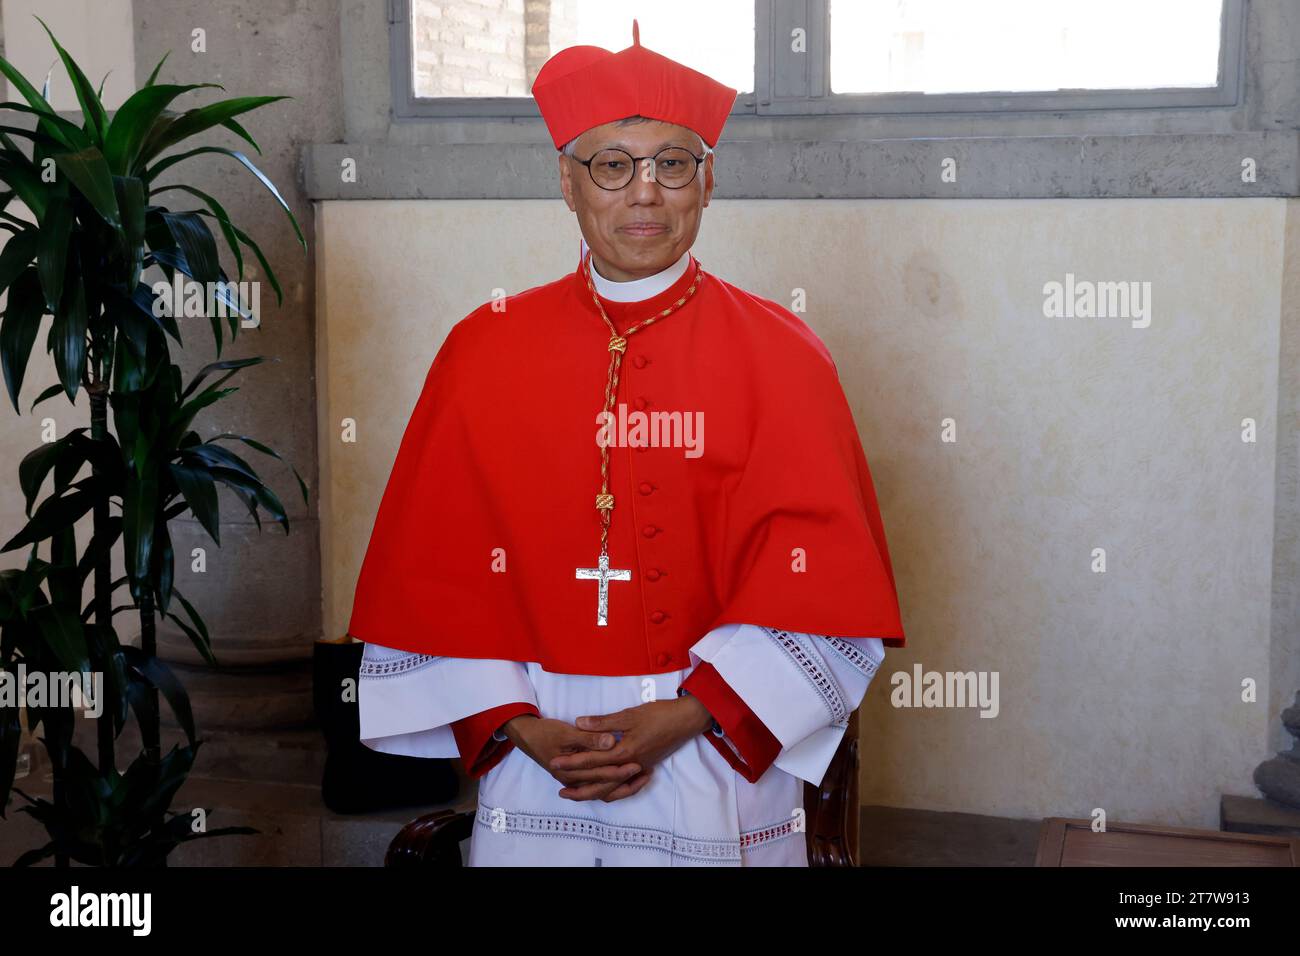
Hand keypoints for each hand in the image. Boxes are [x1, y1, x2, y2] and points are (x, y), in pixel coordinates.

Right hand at [501, 714, 643, 799]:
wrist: (527, 735)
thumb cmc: (545, 732)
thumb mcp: (567, 732)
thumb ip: (590, 738)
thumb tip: (611, 741)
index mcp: (572, 772)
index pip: (602, 775)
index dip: (621, 770)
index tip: (638, 764)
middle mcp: (574, 781)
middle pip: (605, 787)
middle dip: (626, 781)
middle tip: (645, 772)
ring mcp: (575, 781)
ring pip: (602, 792)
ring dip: (621, 787)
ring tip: (641, 778)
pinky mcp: (576, 778)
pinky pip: (598, 788)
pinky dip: (613, 786)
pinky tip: (626, 778)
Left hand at [547, 696, 716, 801]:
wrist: (686, 721)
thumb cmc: (659, 715)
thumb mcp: (629, 715)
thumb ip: (603, 722)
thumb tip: (579, 722)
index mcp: (624, 752)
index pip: (592, 760)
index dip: (572, 762)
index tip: (555, 763)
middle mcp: (630, 765)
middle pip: (600, 782)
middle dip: (579, 785)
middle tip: (560, 788)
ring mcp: (639, 768)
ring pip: (612, 787)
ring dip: (594, 791)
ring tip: (577, 792)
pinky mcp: (645, 767)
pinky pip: (625, 785)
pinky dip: (613, 788)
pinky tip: (604, 787)